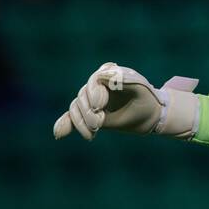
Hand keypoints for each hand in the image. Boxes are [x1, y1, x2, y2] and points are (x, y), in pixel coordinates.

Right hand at [53, 62, 199, 141]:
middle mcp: (98, 84)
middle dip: (87, 112)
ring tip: (91, 135)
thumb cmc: (147, 99)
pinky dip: (65, 124)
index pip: (95, 80)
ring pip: (76, 107)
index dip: (93, 93)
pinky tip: (59, 134)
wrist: (149, 115)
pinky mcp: (88, 113)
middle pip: (83, 95)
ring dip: (79, 122)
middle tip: (99, 126)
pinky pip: (72, 117)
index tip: (99, 107)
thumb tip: (101, 75)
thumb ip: (123, 80)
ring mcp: (91, 98)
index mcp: (111, 74)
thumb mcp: (140, 89)